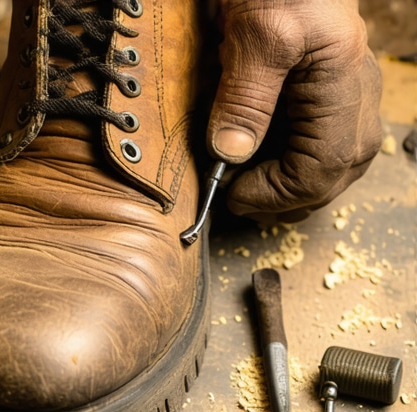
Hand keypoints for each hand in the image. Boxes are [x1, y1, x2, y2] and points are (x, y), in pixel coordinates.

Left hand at [207, 0, 381, 223]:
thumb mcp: (257, 34)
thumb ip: (245, 98)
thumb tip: (230, 154)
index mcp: (347, 93)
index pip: (318, 173)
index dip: (274, 194)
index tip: (232, 194)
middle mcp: (357, 107)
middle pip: (327, 182)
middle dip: (279, 200)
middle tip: (236, 198)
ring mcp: (349, 107)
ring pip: (326, 175)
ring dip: (285, 191)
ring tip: (246, 188)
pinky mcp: (333, 106)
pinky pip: (319, 154)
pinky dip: (287, 170)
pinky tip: (259, 166)